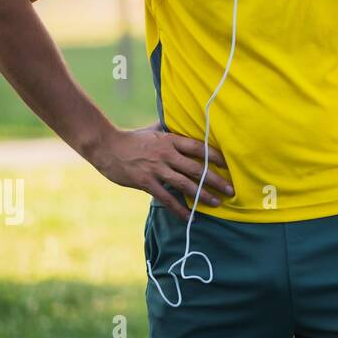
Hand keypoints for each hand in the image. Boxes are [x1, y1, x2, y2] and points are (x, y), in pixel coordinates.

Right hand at [87, 121, 234, 221]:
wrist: (106, 146)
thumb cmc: (131, 138)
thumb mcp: (153, 130)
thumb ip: (169, 129)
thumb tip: (180, 120)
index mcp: (171, 140)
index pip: (200, 148)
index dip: (217, 156)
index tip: (230, 165)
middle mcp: (167, 154)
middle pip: (197, 168)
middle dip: (217, 180)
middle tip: (231, 190)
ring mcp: (157, 169)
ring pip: (186, 184)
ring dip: (203, 195)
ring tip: (217, 203)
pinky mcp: (146, 182)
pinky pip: (167, 197)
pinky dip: (179, 208)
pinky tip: (189, 217)